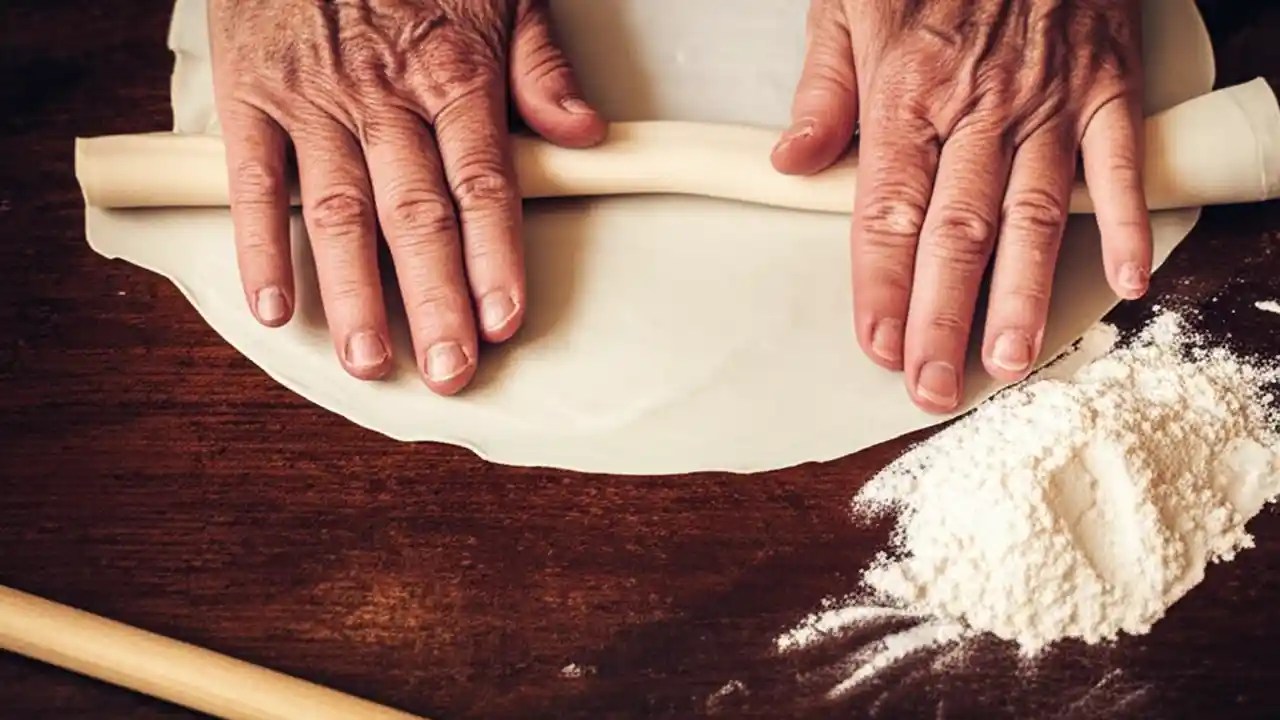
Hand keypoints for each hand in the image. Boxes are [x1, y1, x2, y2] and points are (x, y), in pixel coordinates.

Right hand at [209, 0, 605, 392]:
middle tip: (447, 369)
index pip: (482, 181)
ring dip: (352, 292)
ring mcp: (313, 101)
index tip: (503, 320)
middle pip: (415, 214)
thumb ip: (541, 64)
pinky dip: (257, 245)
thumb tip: (583, 134)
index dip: (495, 257)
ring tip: (368, 361)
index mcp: (453, 73)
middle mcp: (383, 97)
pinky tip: (274, 306)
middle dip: (434, 299)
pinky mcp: (250, 96)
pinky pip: (251, 181)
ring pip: (336, 210)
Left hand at [772, 0, 1148, 412]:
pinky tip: (1125, 279)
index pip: (888, 210)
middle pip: (958, 232)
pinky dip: (1126, 222)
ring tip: (1011, 362)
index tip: (876, 345)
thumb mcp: (848, 2)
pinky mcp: (1105, 85)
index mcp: (906, 92)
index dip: (882, 285)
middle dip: (942, 317)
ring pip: (1035, 214)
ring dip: (1023, 294)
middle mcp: (978, 108)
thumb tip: (790, 162)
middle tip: (931, 385)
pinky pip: (1118, 162)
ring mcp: (1049, 101)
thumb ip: (824, 89)